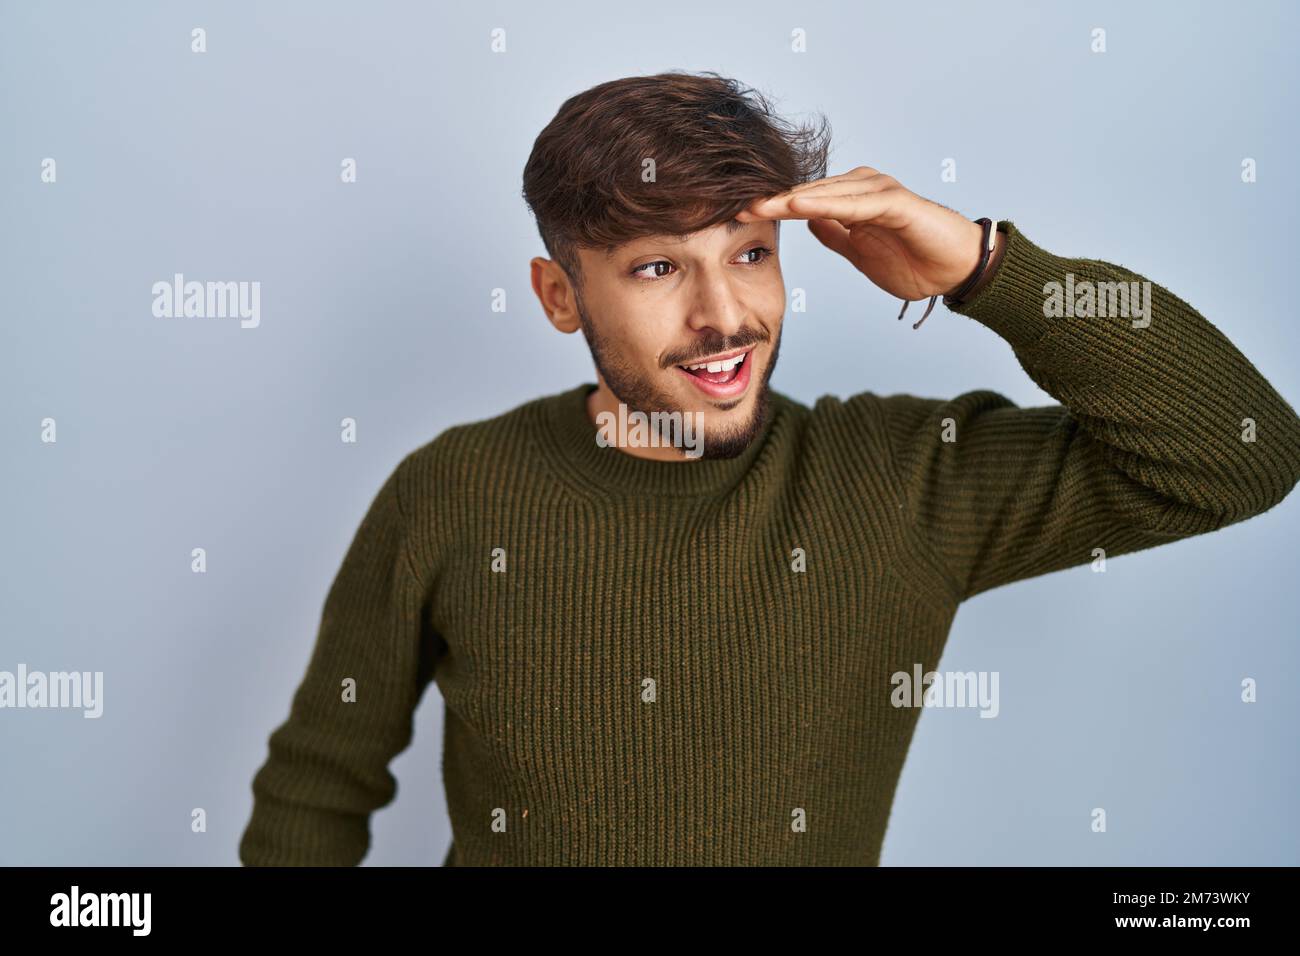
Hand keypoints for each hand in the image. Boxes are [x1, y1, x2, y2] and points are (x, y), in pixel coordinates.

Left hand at [735, 166, 1000, 301]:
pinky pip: (855, 203)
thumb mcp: (861, 252)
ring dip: (790, 199)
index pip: (801, 203)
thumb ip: (836, 235)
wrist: (957, 270)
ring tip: (757, 206)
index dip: (769, 209)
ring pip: (826, 194)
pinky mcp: (896, 202)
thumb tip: (807, 223)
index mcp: (851, 201)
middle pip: (807, 193)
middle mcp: (862, 189)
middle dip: (771, 201)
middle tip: (732, 206)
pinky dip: (826, 204)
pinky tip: (798, 205)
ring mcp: (879, 193)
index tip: (733, 216)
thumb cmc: (914, 260)